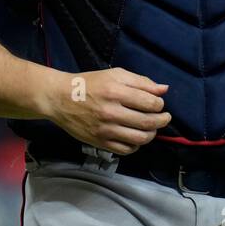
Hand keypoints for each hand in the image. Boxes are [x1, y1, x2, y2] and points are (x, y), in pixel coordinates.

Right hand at [45, 67, 170, 155]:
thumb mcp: (115, 75)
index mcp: (116, 92)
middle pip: (148, 122)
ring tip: (152, 128)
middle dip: (162, 120)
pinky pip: (126, 150)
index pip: (150, 103)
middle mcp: (111, 112)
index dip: (160, 104)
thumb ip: (141, 82)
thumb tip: (164, 89)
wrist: (60, 98)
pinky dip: (136, 146)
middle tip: (164, 117)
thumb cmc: (90, 84)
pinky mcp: (99, 142)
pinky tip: (135, 137)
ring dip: (152, 134)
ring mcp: (105, 130)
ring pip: (139, 138)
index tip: (159, 104)